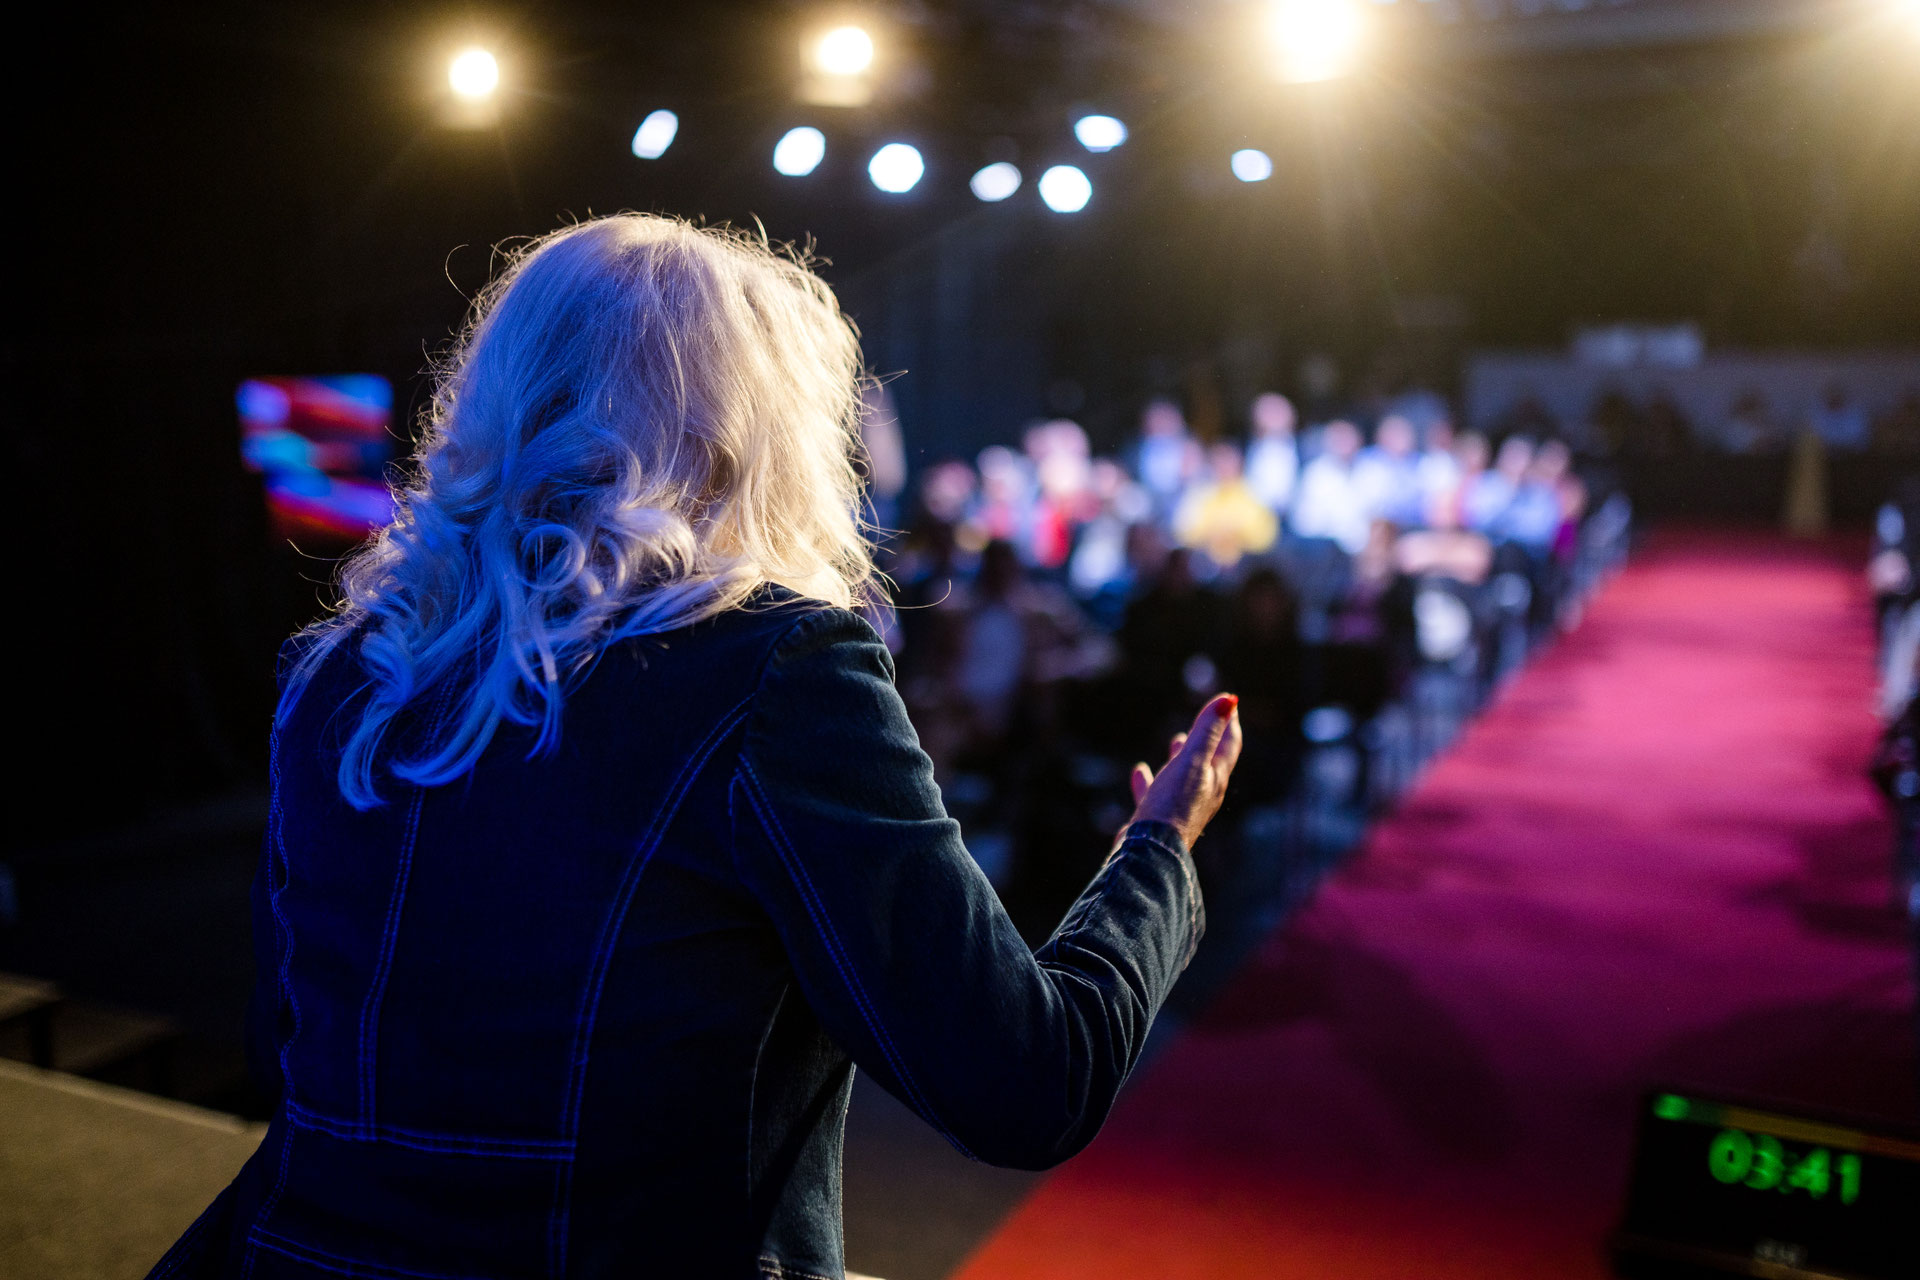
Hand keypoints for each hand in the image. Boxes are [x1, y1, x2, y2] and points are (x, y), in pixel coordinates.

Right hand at [1126, 693, 1242, 849]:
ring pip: (1184, 776)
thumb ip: (1208, 731)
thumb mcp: (1192, 761)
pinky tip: (1139, 771)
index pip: (1229, 745)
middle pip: (1210, 760)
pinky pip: (1156, 793)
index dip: (1229, 723)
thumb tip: (1230, 699)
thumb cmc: (1174, 804)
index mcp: (1214, 779)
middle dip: (1210, 737)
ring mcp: (1181, 808)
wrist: (1151, 850)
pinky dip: (1150, 779)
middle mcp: (1202, 794)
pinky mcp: (1159, 819)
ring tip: (1176, 739)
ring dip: (1182, 756)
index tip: (1229, 703)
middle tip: (1210, 719)